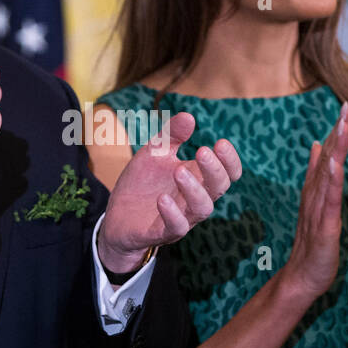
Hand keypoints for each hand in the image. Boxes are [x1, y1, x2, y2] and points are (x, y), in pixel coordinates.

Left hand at [96, 112, 241, 272]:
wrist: (117, 217)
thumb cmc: (142, 184)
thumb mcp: (154, 154)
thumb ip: (171, 136)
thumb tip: (189, 116)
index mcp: (198, 179)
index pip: (227, 173)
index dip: (230, 160)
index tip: (221, 142)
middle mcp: (194, 199)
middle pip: (219, 188)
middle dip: (215, 169)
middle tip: (202, 151)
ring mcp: (182, 216)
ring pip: (202, 208)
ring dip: (194, 189)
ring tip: (179, 171)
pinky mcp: (162, 232)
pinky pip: (177, 227)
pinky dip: (172, 213)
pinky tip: (162, 198)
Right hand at [276, 101, 347, 302]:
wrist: (302, 278)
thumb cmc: (313, 245)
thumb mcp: (319, 206)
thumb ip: (319, 177)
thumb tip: (320, 147)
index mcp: (316, 190)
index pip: (328, 156)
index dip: (337, 131)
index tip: (346, 107)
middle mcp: (315, 195)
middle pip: (328, 158)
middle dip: (337, 131)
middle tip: (346, 106)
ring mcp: (318, 209)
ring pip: (328, 173)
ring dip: (335, 148)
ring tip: (342, 125)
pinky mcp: (324, 225)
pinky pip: (328, 199)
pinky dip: (330, 179)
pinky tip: (335, 162)